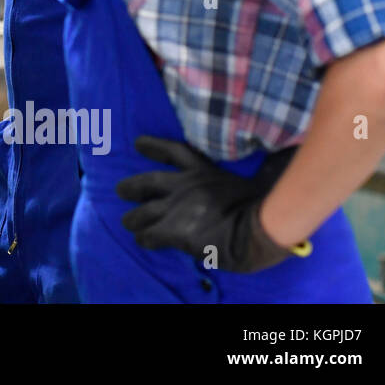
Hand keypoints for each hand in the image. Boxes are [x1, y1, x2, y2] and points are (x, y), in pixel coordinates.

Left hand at [115, 135, 299, 273]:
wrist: (261, 227)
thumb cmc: (265, 206)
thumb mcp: (249, 181)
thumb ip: (233, 181)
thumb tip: (244, 182)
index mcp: (204, 171)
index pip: (175, 152)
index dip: (155, 147)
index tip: (138, 143)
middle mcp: (184, 186)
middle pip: (148, 182)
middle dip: (131, 186)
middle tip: (120, 190)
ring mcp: (177, 208)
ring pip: (143, 213)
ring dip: (133, 219)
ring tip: (128, 223)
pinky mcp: (175, 230)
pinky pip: (151, 236)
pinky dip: (146, 239)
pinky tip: (143, 241)